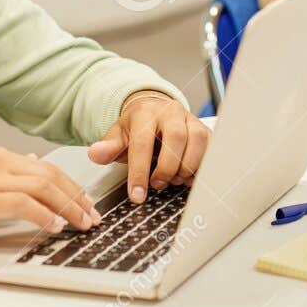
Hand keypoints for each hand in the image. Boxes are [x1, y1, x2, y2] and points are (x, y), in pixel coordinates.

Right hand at [0, 147, 99, 237]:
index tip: (86, 203)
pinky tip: (54, 226)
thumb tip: (31, 166)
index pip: (47, 167)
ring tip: (81, 223)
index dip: (71, 186)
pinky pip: (22, 204)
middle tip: (93, 216)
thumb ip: (2, 173)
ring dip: (68, 206)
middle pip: (52, 175)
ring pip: (43, 186)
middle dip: (77, 196)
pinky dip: (43, 215)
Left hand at [87, 92, 211, 203]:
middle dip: (167, 167)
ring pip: (197, 141)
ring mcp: (191, 118)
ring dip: (186, 167)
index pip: (143, 142)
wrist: (155, 110)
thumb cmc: (136, 127)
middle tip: (158, 184)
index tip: (137, 195)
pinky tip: (188, 177)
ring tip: (174, 180)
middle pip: (176, 138)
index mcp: (145, 113)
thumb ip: (107, 147)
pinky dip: (201, 166)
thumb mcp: (118, 135)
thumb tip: (95, 153)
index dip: (139, 172)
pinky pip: (211, 147)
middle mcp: (171, 112)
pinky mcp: (205, 128)